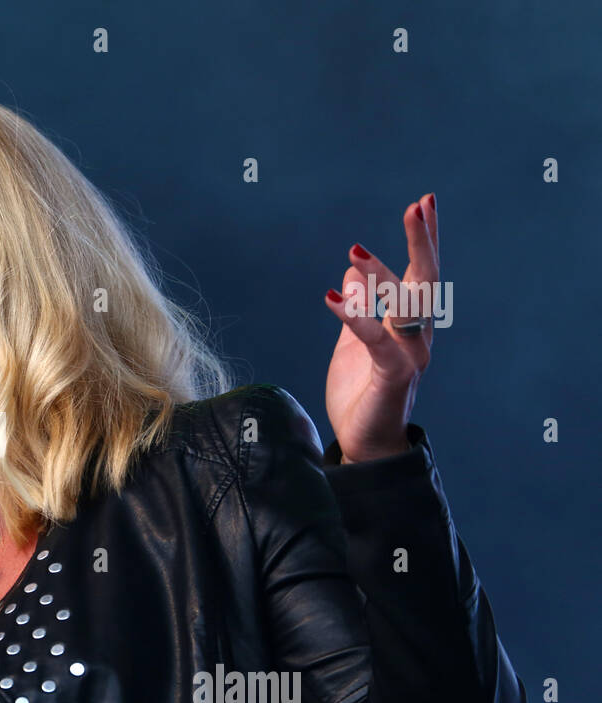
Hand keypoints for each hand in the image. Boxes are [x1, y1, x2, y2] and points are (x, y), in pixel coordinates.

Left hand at [322, 192, 438, 462]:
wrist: (365, 443)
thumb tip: (353, 270)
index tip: (424, 202)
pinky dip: (355, 317)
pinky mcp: (393, 377)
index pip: (422, 274)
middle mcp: (418, 337)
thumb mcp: (354, 341)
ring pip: (403, 308)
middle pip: (426, 283)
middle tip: (418, 206)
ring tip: (356, 250)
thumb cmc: (363, 392)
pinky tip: (334, 297)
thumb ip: (358, 307)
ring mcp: (410, 357)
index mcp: (410, 326)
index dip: (424, 238)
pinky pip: (376, 342)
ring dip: (381, 276)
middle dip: (423, 243)